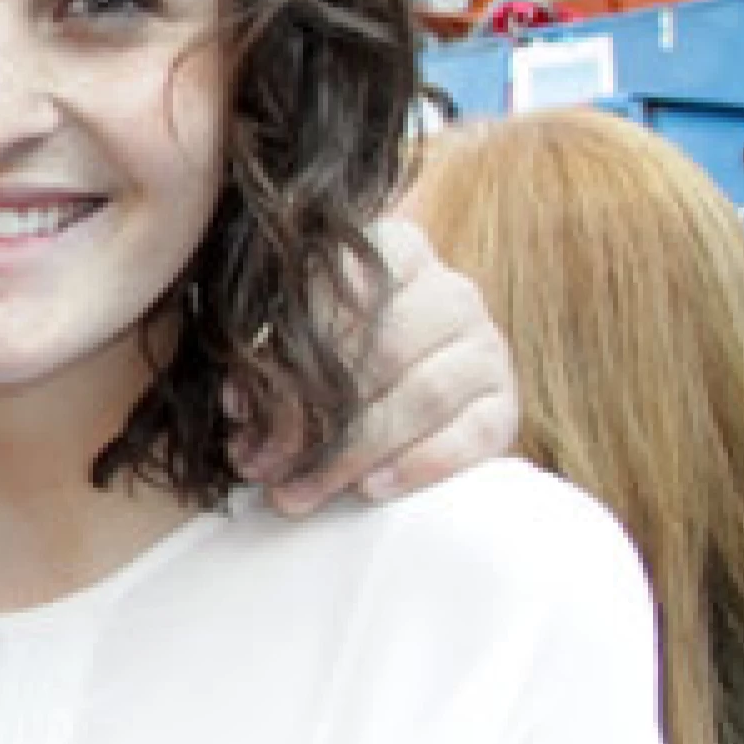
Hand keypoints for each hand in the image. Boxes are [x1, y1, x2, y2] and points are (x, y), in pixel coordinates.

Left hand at [247, 217, 518, 511]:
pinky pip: (471, 436)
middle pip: (382, 351)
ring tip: (298, 492)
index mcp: (394, 250)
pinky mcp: (505, 403)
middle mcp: (451, 290)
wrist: (408, 383)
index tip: (238, 407)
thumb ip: (266, 355)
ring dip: (351, 453)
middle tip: (260, 467)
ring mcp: (486, 345)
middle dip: (311, 419)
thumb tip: (239, 401)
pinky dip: (418, 465)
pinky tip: (370, 489)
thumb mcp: (295, 340)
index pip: (341, 288)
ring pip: (422, 396)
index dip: (288, 352)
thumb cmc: (334, 354)